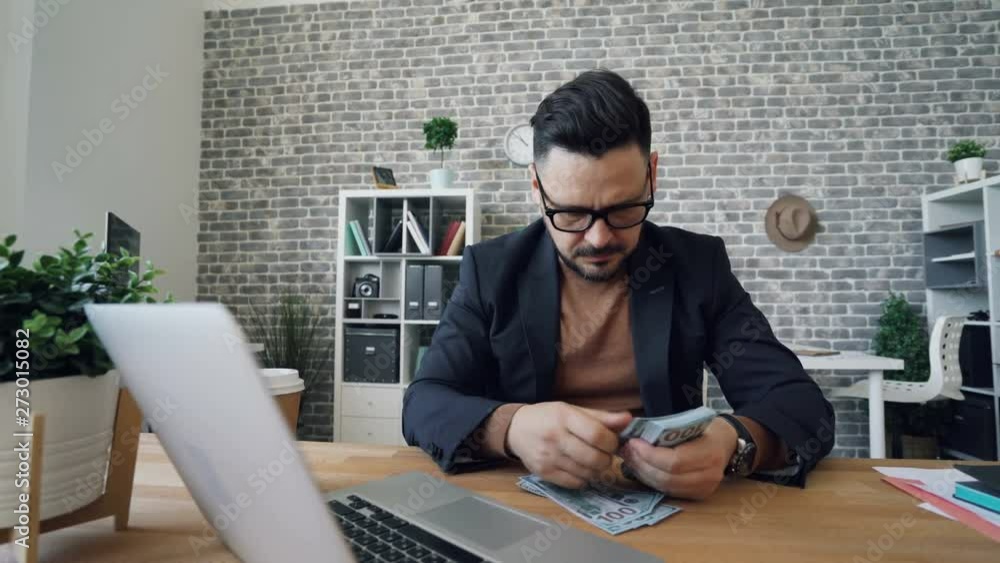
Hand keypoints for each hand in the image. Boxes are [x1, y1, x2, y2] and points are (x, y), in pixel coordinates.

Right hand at [506, 402, 631, 488]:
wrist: (515, 429)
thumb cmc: (548, 417)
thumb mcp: (573, 410)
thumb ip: (602, 417)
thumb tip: (629, 420)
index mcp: (564, 417)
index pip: (596, 434)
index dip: (612, 442)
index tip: (612, 442)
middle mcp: (555, 437)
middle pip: (594, 458)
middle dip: (607, 458)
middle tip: (603, 453)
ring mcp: (548, 457)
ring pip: (587, 473)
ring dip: (596, 470)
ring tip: (592, 460)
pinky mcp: (543, 473)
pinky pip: (575, 483)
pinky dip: (584, 479)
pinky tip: (580, 469)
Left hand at [620, 417, 738, 499]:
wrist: (727, 443)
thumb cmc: (705, 429)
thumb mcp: (690, 423)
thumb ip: (666, 431)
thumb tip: (634, 432)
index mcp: (709, 454)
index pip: (674, 462)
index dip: (650, 455)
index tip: (634, 443)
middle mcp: (709, 476)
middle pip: (667, 477)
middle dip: (642, 464)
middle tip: (627, 451)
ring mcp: (705, 489)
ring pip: (666, 487)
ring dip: (644, 474)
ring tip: (631, 459)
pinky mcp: (698, 496)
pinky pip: (669, 491)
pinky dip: (652, 480)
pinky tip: (642, 468)